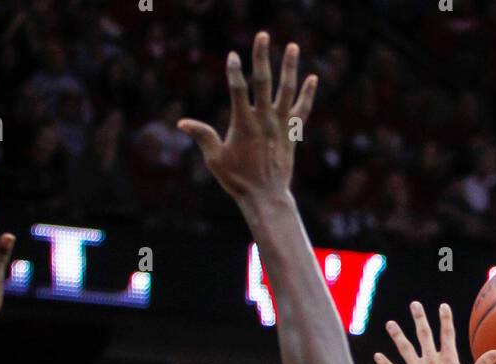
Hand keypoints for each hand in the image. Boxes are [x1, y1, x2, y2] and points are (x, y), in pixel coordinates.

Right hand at [178, 31, 317, 201]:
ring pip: (287, 91)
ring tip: (293, 46)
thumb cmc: (238, 180)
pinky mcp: (292, 133)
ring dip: (289, 67)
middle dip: (262, 57)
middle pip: (263, 82)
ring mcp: (281, 125)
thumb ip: (203, 136)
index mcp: (244, 124)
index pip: (238, 89)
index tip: (233, 55)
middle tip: (263, 35)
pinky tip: (313, 78)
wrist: (267, 197)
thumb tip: (182, 122)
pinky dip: (308, 94)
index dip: (234, 70)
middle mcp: (264, 120)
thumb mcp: (215, 159)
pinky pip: (303, 110)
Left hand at [375, 302, 495, 363]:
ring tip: (390, 324)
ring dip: (397, 335)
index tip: (443, 306)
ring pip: (405, 349)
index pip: (447, 334)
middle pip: (424, 335)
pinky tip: (377, 356)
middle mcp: (431, 362)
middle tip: (414, 305)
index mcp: (448, 360)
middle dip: (419, 318)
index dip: (445, 319)